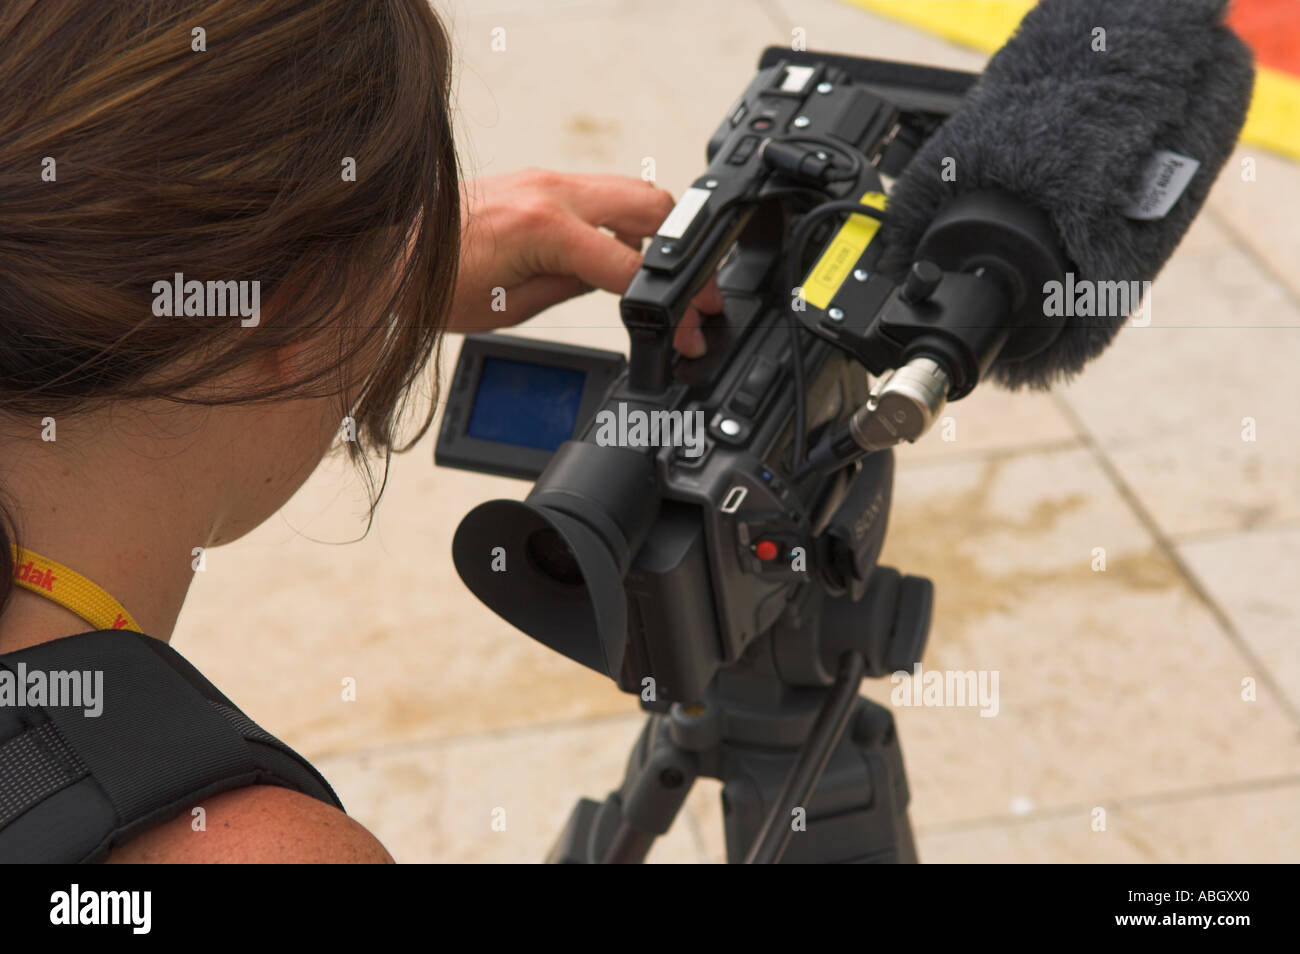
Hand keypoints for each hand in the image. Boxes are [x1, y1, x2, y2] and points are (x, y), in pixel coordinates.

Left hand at [448, 168, 721, 356]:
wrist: (394, 256)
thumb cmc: (437, 285)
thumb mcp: (516, 307)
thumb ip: (577, 287)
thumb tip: (621, 282)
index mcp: (544, 227)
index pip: (633, 265)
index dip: (670, 304)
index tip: (688, 326)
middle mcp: (550, 191)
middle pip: (653, 208)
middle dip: (687, 254)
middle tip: (699, 295)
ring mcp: (546, 178)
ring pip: (633, 192)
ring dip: (660, 234)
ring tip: (664, 279)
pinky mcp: (540, 180)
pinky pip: (601, 193)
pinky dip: (624, 222)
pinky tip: (620, 256)